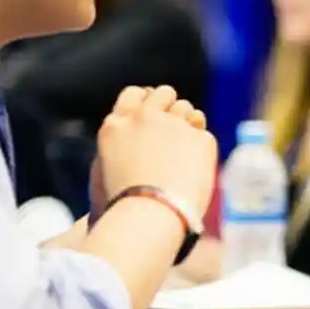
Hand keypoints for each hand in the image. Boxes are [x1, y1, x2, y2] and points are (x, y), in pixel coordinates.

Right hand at [95, 85, 216, 218]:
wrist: (149, 215)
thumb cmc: (123, 205)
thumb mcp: (106, 170)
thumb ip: (122, 145)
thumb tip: (138, 142)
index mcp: (116, 124)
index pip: (134, 94)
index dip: (147, 101)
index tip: (155, 111)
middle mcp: (144, 117)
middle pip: (164, 93)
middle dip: (170, 106)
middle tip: (174, 129)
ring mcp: (174, 125)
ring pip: (187, 109)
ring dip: (188, 123)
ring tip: (183, 153)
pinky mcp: (200, 138)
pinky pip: (203, 135)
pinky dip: (201, 149)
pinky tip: (194, 169)